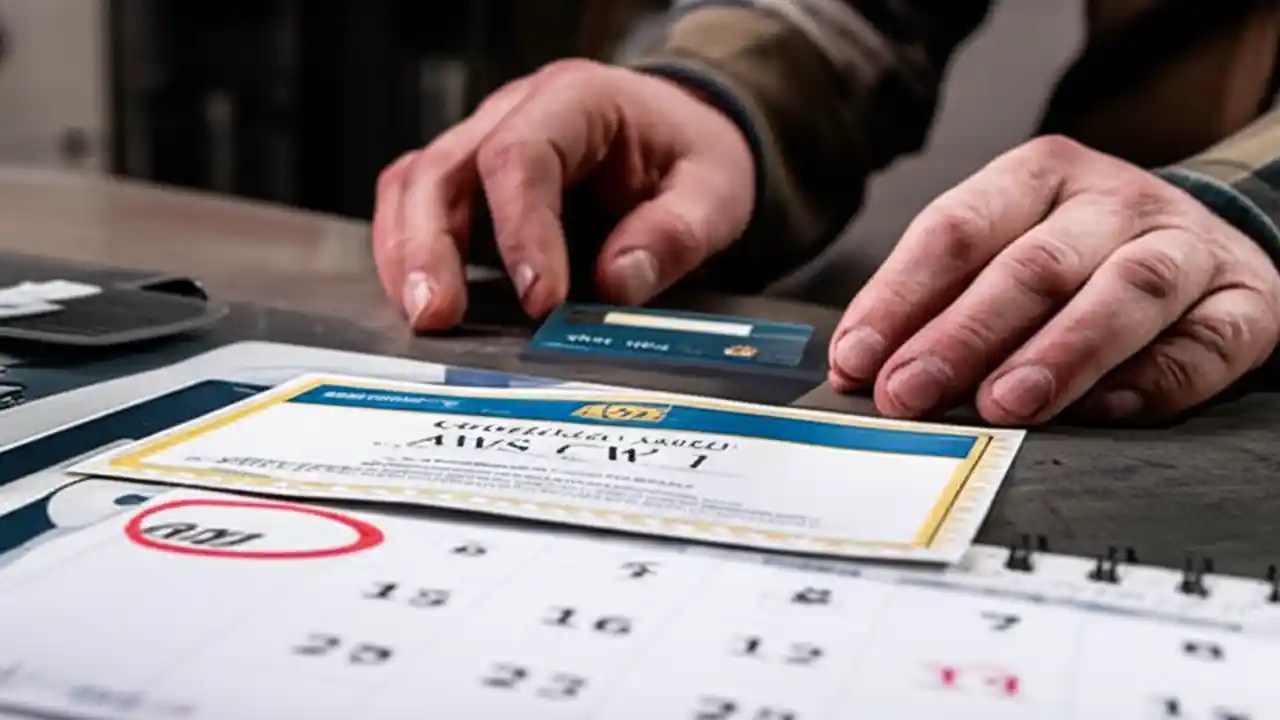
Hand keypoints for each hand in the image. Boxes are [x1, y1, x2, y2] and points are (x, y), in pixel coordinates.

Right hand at [372, 60, 754, 330]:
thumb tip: (615, 284)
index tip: (540, 299)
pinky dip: (410, 254)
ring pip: (414, 185)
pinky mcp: (470, 184)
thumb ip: (674, 235)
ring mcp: (482, 144)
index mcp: (576, 99)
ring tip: (421, 316)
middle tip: (436, 316)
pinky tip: (425, 302)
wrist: (680, 134)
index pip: (521, 156)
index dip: (521, 230)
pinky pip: (417, 206)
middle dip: (432, 247)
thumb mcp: (715, 193)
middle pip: (443, 168)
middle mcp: (513, 112)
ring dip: (407, 253)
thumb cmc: (691, 155)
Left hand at [829, 136, 1279, 424]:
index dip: (901, 298)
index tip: (858, 360)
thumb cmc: (1074, 254)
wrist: (1198, 242)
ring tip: (1004, 405)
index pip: (957, 230)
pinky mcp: (1245, 302)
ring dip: (1060, 354)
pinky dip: (1156, 382)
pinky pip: (1207, 344)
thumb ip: (935, 303)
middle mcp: (1115, 201)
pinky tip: (1104, 413)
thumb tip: (862, 368)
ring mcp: (1187, 246)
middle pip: (1034, 265)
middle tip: (912, 394)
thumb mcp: (1000, 250)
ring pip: (1128, 293)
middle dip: (964, 336)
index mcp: (1039, 176)